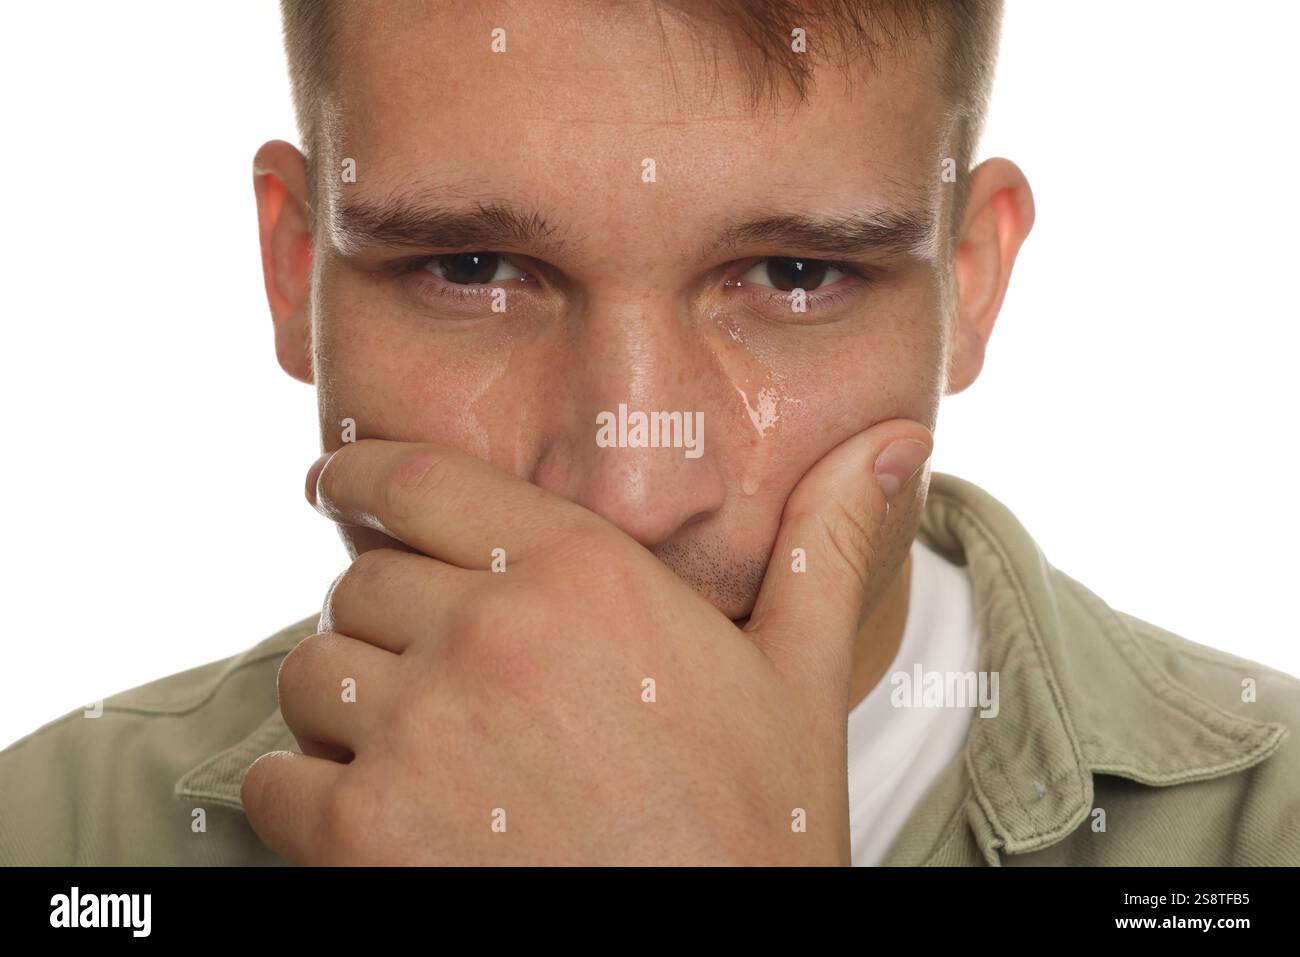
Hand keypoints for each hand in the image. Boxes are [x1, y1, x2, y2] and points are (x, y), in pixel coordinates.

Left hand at [242, 421, 931, 864]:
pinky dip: (306, 792)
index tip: (336, 479)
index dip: (362, 472)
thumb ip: (825, 546)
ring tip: (420, 747)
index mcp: (583, 575)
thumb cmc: (758, 834)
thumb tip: (893, 440)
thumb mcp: (800, 682)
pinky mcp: (363, 835)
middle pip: (361, 582)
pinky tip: (382, 815)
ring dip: (347, 704)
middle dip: (387, 618)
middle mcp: (488, 633)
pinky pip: (275, 776)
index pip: (416, 480)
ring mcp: (419, 734)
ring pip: (312, 671)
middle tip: (440, 672)